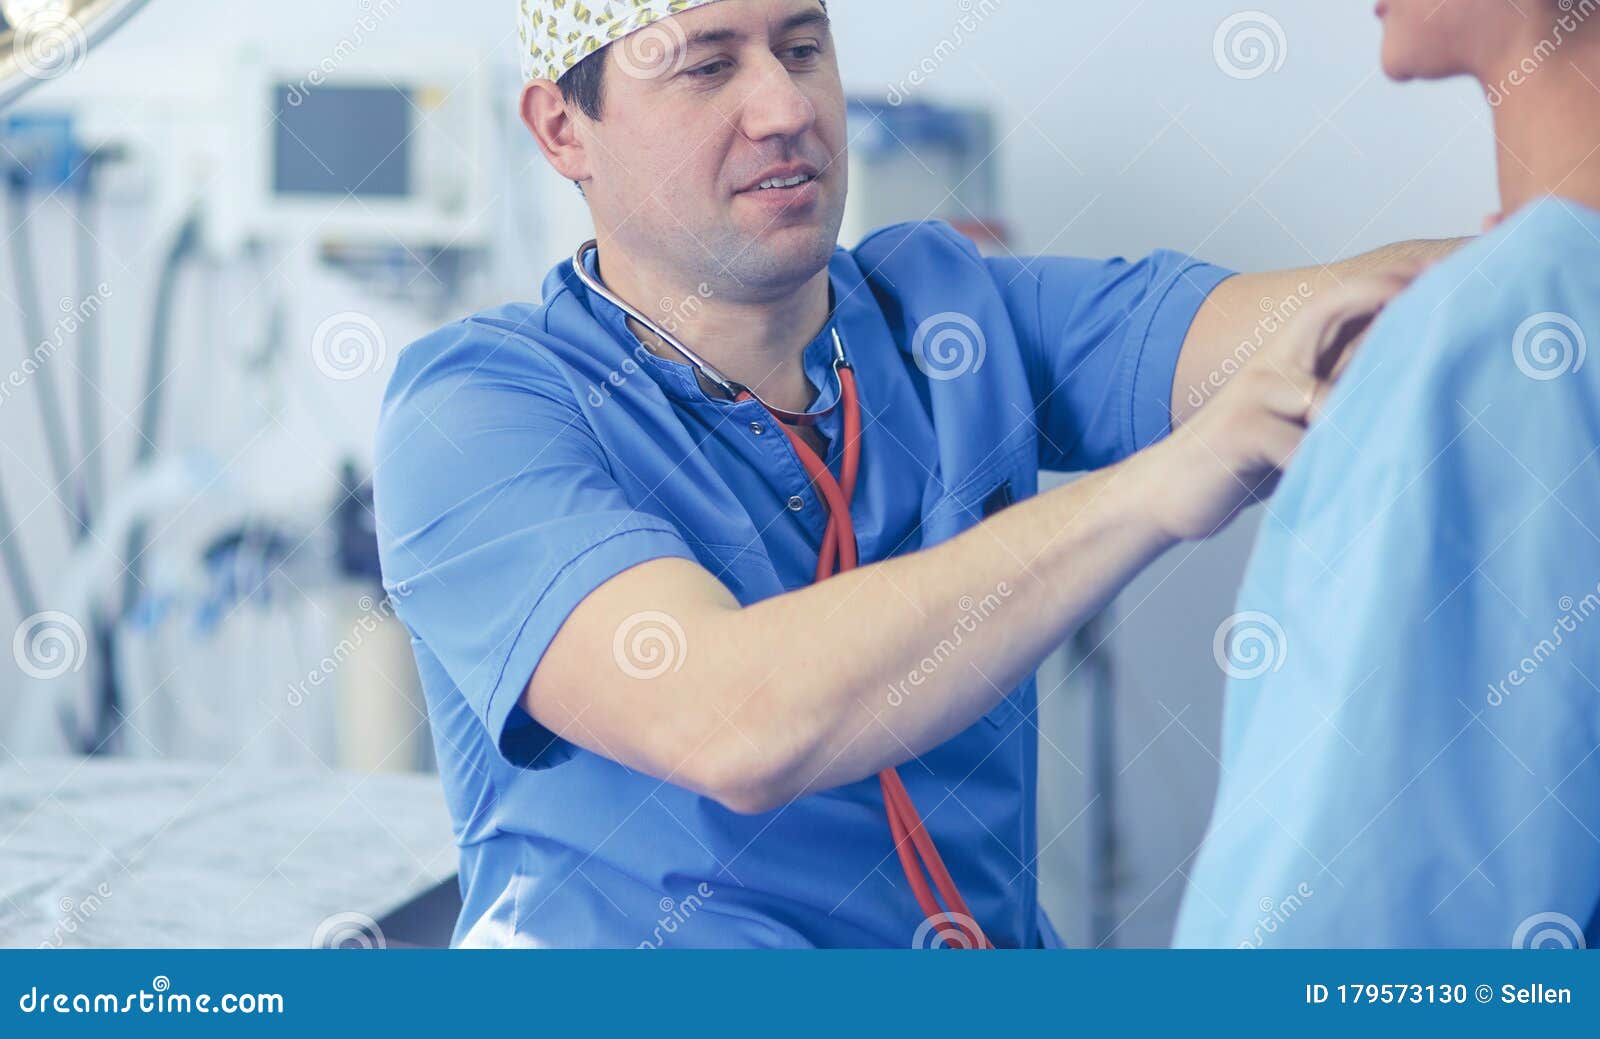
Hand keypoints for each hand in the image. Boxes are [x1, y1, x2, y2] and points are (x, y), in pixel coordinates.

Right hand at [1146, 261, 1426, 541]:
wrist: (1167, 490)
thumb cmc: (1244, 459)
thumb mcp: (1297, 423)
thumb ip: (1339, 399)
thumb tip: (1416, 383)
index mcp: (1288, 355)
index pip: (1343, 299)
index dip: (1392, 281)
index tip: (1446, 272)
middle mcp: (1272, 363)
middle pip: (1330, 308)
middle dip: (1386, 296)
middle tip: (1444, 298)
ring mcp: (1254, 395)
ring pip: (1326, 395)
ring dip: (1364, 417)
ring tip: (1411, 434)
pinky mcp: (1239, 433)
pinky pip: (1298, 446)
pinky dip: (1325, 467)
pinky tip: (1346, 485)